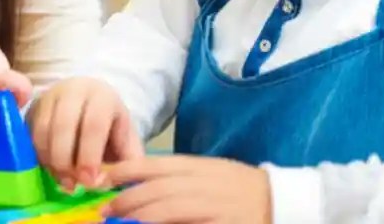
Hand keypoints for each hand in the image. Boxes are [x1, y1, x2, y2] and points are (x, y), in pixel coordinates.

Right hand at [28, 77, 142, 188]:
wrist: (88, 98)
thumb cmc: (109, 123)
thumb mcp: (126, 137)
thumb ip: (128, 160)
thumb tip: (114, 183)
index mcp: (102, 96)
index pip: (93, 124)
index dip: (90, 155)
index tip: (89, 181)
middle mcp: (74, 90)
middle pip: (63, 125)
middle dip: (66, 161)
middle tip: (72, 186)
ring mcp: (50, 96)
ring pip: (43, 130)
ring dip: (50, 161)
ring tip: (64, 182)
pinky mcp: (33, 107)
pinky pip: (30, 134)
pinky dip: (39, 157)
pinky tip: (53, 170)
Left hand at [104, 155, 271, 223]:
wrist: (283, 201)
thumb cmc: (239, 188)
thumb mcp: (209, 173)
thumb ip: (177, 177)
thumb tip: (137, 186)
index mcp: (197, 166)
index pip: (153, 165)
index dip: (123, 171)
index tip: (101, 179)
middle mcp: (203, 184)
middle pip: (156, 189)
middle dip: (126, 199)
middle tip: (105, 210)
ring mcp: (214, 206)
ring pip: (169, 209)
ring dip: (140, 215)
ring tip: (120, 221)